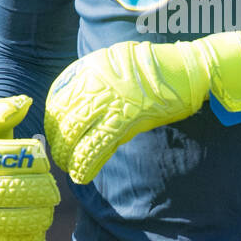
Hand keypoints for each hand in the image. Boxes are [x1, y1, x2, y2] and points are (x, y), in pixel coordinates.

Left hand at [45, 30, 240, 183]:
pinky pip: (96, 146)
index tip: (54, 134)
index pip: (58, 97)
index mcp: (91, 67)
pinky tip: (81, 174)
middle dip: (57, 141)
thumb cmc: (157, 70)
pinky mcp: (126, 118)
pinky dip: (85, 163)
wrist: (187, 69)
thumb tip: (82, 111)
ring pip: (74, 133)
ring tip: (69, 167)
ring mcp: (110, 101)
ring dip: (67, 155)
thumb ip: (97, 84)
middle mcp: (95, 82)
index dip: (53, 120)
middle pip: (63, 117)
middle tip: (58, 157)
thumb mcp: (119, 66)